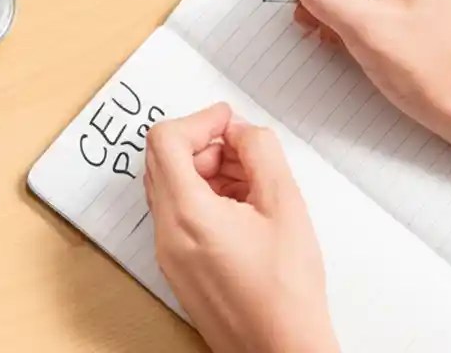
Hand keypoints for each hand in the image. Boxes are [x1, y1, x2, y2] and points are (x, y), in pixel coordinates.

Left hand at [144, 105, 338, 352]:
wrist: (280, 351)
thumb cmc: (286, 294)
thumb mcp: (285, 205)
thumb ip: (262, 153)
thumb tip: (242, 130)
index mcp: (186, 214)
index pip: (165, 141)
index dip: (199, 120)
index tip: (227, 120)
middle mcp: (166, 233)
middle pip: (164, 162)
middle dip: (204, 145)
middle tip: (246, 151)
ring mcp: (168, 253)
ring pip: (172, 188)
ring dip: (206, 171)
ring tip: (253, 184)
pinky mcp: (178, 267)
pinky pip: (179, 216)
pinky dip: (204, 198)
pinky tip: (245, 210)